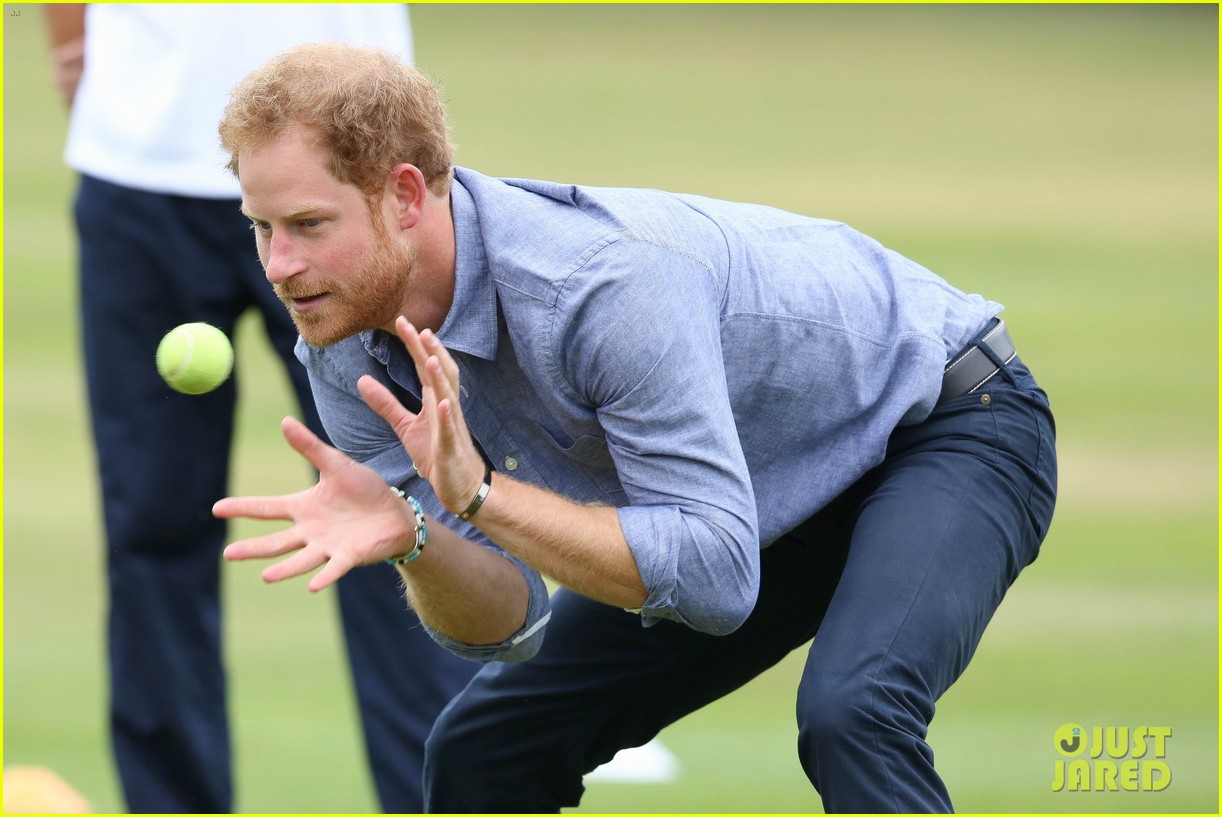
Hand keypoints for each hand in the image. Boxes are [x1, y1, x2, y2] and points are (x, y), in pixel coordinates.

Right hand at [214, 416, 417, 591]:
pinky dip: (324, 577)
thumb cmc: (364, 489)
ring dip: (285, 569)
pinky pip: (334, 568)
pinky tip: (311, 586)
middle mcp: (311, 531)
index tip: (217, 508)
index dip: (243, 507)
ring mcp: (328, 546)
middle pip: (277, 542)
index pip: (267, 507)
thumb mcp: (336, 464)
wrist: (396, 512)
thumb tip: (285, 421)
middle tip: (228, 554)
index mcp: (304, 508)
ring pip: (301, 560)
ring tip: (266, 576)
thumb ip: (310, 447)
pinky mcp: (350, 556)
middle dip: (253, 548)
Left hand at [358, 316, 486, 515]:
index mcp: (434, 400)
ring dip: (441, 377)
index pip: (425, 367)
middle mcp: (446, 407)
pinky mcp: (451, 447)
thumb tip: (361, 380)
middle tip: (417, 328)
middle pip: (440, 373)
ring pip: (448, 396)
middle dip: (430, 351)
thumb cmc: (437, 453)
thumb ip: (386, 403)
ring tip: (431, 358)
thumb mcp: (406, 426)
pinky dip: (447, 415)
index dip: (415, 345)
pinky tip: (443, 403)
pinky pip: (450, 429)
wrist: (461, 485)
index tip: (402, 322)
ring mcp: (451, 426)